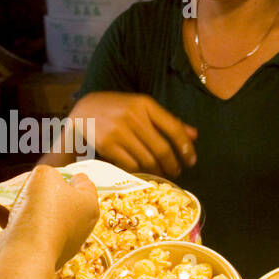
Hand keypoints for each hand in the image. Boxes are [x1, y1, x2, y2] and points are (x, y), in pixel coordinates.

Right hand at [2, 165, 98, 269]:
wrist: (27, 251)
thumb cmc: (43, 210)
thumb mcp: (45, 175)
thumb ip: (46, 173)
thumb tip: (43, 181)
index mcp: (88, 207)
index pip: (85, 186)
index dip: (74, 176)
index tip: (67, 174)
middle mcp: (78, 226)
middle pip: (62, 201)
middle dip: (45, 192)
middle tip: (32, 182)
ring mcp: (60, 242)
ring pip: (42, 217)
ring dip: (24, 205)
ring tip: (11, 196)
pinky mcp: (40, 252)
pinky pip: (26, 231)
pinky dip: (12, 220)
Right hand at [69, 91, 197, 176]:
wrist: (84, 110)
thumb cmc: (119, 109)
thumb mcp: (142, 108)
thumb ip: (167, 121)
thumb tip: (194, 135)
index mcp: (145, 104)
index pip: (173, 128)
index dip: (185, 148)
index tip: (191, 161)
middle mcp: (133, 116)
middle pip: (161, 149)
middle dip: (172, 165)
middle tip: (176, 172)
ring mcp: (118, 131)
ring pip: (146, 160)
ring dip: (156, 171)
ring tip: (160, 173)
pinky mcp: (107, 145)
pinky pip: (130, 165)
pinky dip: (139, 171)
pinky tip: (142, 172)